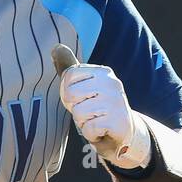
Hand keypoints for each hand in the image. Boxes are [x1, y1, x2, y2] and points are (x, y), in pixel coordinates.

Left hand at [51, 43, 151, 169]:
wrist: (125, 133)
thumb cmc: (99, 108)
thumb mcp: (84, 86)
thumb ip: (69, 68)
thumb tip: (56, 47)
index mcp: (103, 72)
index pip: (68, 76)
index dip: (68, 93)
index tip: (82, 99)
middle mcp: (112, 83)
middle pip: (71, 94)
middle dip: (75, 108)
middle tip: (90, 112)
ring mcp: (116, 101)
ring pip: (79, 113)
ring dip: (83, 123)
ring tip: (96, 121)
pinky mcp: (118, 121)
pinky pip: (88, 128)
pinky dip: (91, 134)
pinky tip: (102, 131)